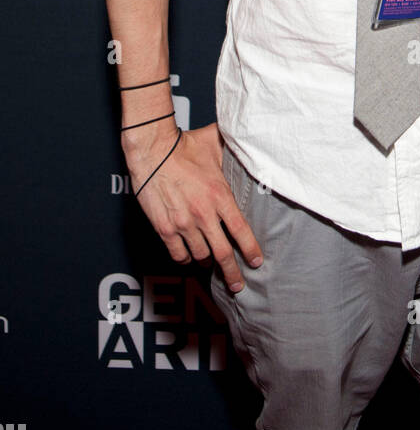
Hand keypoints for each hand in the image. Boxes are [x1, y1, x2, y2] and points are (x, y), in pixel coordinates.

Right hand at [125, 122, 263, 293]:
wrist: (152, 150)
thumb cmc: (184, 145)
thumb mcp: (216, 145)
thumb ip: (234, 152)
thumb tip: (250, 144)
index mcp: (219, 195)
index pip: (241, 231)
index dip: (251, 250)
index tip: (257, 262)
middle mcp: (203, 213)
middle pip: (223, 253)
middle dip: (232, 272)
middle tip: (238, 284)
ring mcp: (183, 223)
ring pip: (200, 256)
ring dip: (208, 262)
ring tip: (211, 263)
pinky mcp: (164, 228)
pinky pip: (178, 254)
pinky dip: (185, 259)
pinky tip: (189, 257)